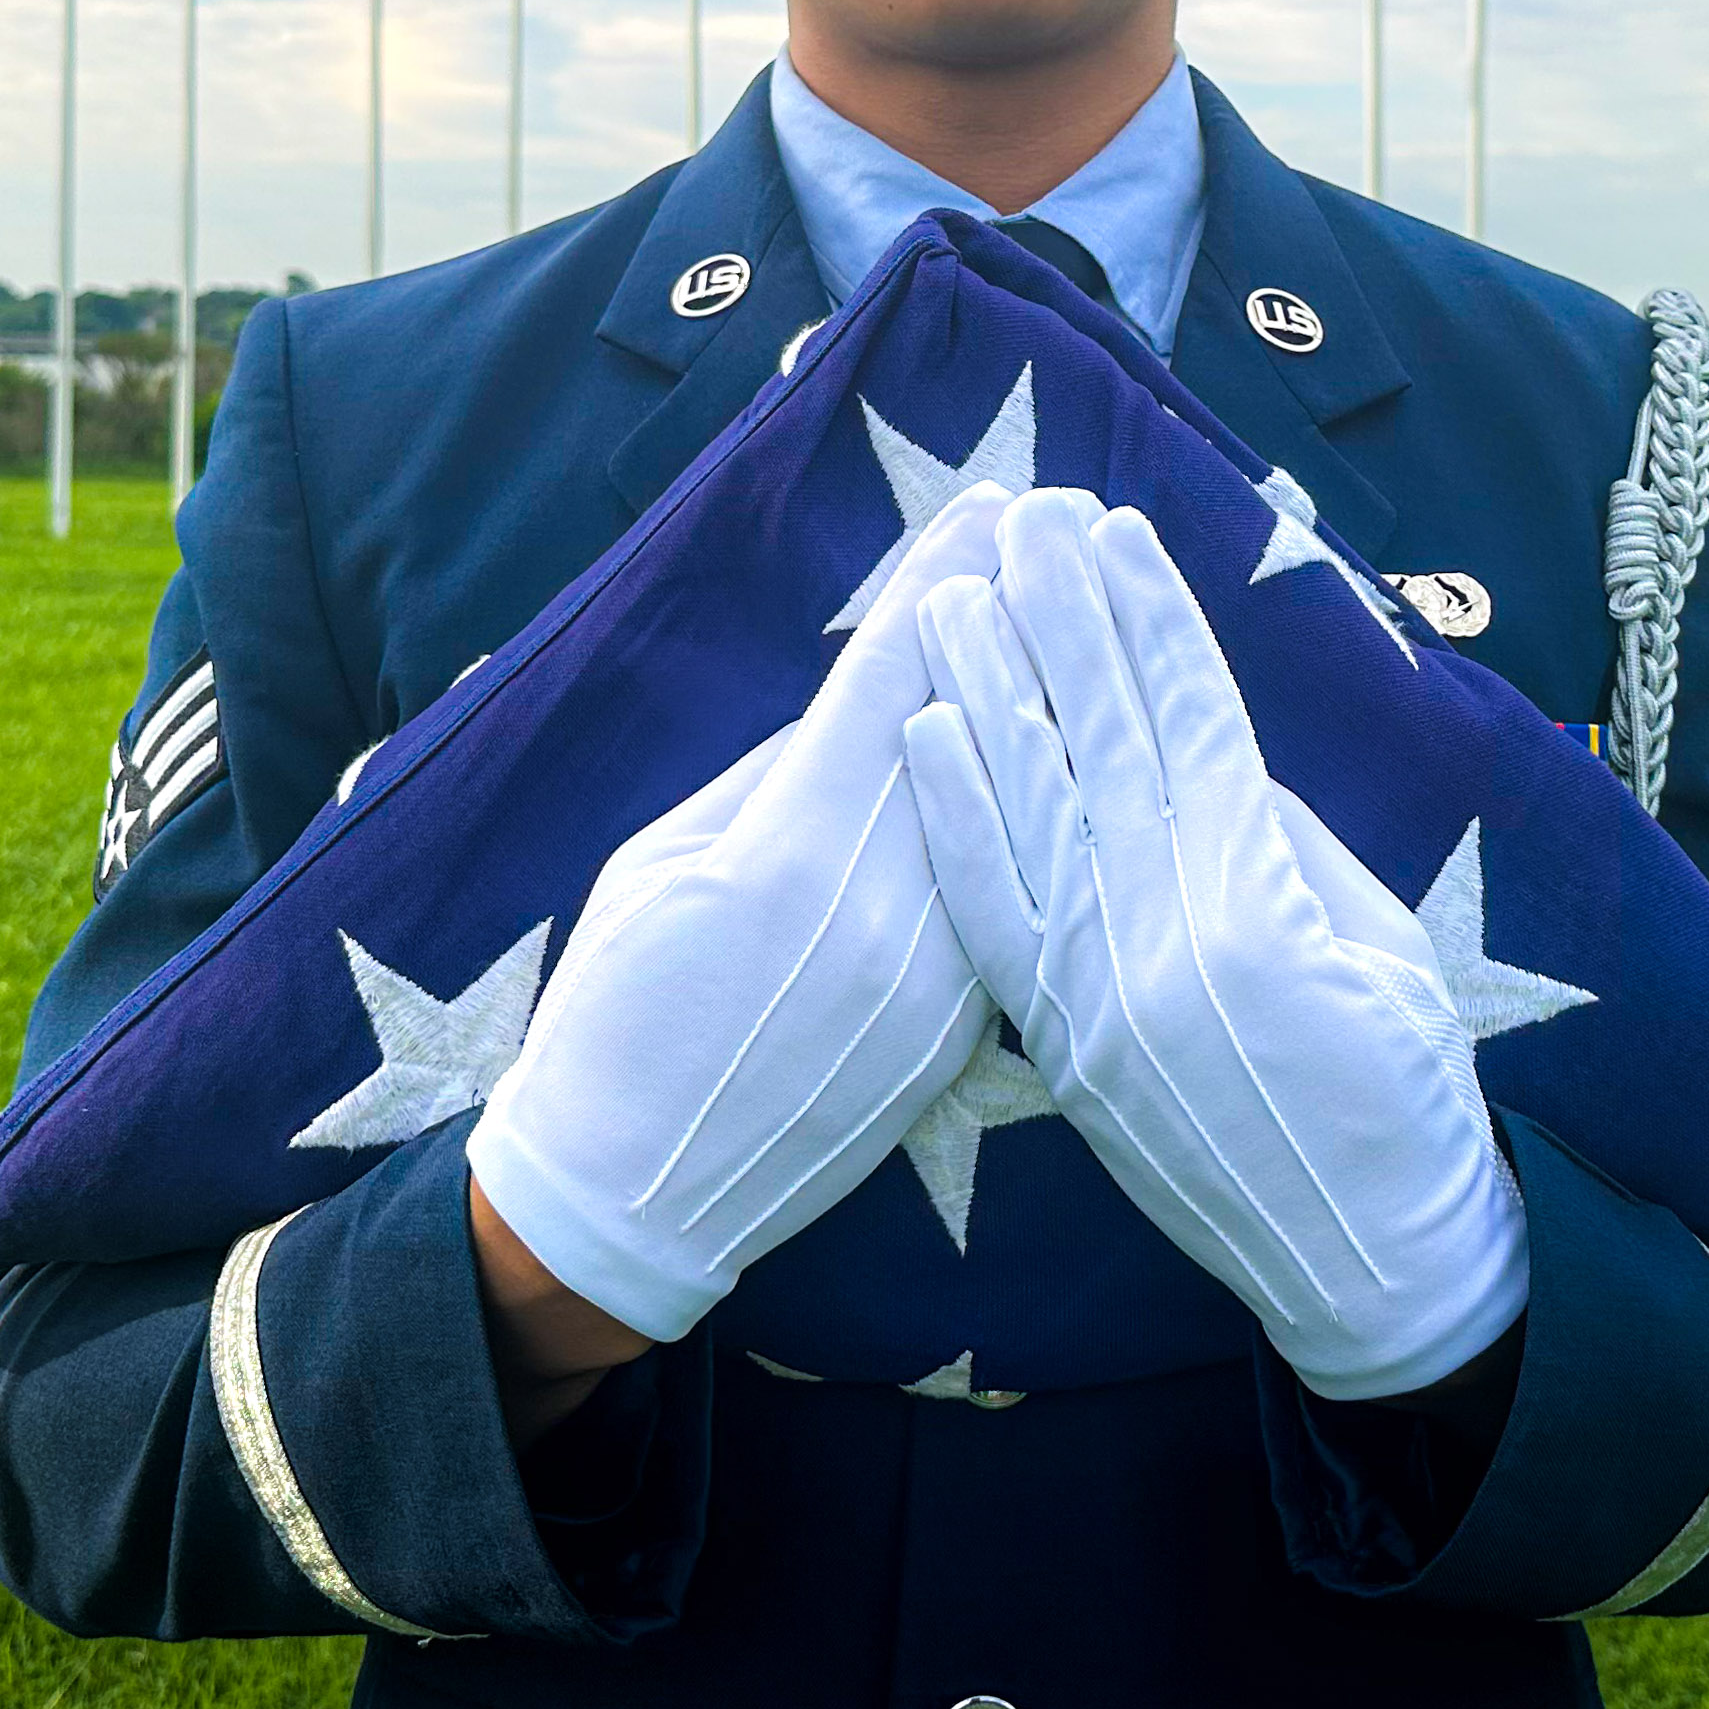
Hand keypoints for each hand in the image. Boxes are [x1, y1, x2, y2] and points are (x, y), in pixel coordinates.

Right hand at [464, 487, 1006, 1348]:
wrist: (632, 1200)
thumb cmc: (614, 1011)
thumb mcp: (665, 862)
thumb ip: (774, 778)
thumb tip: (868, 700)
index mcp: (787, 863)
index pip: (890, 689)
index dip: (943, 587)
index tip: (988, 509)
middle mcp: (882, 923)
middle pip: (976, 732)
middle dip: (1021, 614)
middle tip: (1065, 517)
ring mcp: (937, 989)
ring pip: (1021, 811)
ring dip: (1058, 697)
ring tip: (1094, 604)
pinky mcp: (964, 1038)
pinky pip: (1016, 895)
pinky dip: (1048, 808)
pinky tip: (1074, 742)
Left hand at [905, 489, 1528, 1402]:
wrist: (1373, 1264)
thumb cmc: (1401, 1088)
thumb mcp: (1376, 941)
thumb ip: (1281, 837)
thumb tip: (1197, 747)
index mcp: (1266, 900)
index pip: (1192, 719)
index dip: (1151, 616)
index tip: (1116, 527)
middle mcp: (1172, 936)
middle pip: (1104, 740)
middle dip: (1064, 615)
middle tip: (1027, 513)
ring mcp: (1103, 995)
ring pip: (1030, 808)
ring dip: (989, 688)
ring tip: (954, 587)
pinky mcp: (1059, 1046)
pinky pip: (990, 914)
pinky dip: (955, 818)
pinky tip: (924, 731)